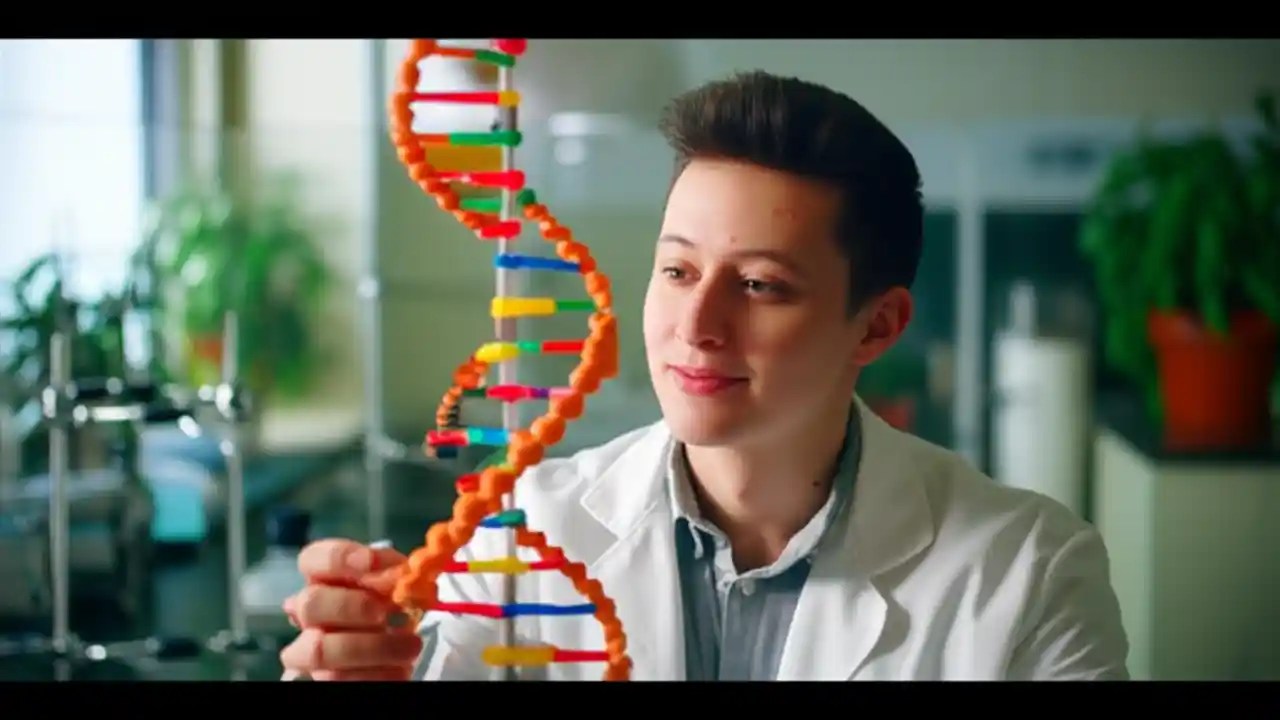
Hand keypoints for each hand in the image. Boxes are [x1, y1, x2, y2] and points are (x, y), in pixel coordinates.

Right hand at [279, 538, 422, 680]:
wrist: (390, 651)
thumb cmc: (391, 605)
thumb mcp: (395, 583)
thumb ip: (393, 573)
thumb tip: (399, 573)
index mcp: (324, 580)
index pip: (312, 559)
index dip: (338, 558)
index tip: (371, 563)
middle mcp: (310, 613)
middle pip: (310, 604)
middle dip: (351, 606)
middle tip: (387, 612)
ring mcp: (311, 649)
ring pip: (320, 649)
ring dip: (373, 647)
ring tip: (411, 645)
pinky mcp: (325, 680)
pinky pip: (343, 680)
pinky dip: (380, 674)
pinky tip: (402, 669)